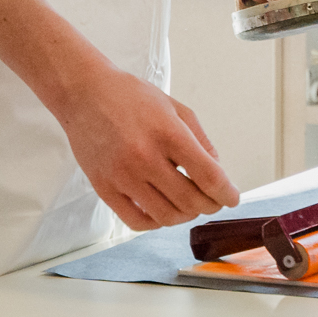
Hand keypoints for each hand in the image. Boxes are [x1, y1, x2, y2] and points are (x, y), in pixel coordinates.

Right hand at [54, 65, 240, 228]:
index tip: (232, 197)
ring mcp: (122, 175)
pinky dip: (156, 222)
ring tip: (188, 204)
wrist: (85, 93)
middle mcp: (144, 157)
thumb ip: (200, 141)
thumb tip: (217, 173)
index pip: (208, 176)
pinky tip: (162, 210)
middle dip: (210, 204)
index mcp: (167, 132)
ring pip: (166, 216)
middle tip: (213, 200)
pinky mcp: (104, 188)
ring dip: (185, 215)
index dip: (226, 192)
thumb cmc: (131, 97)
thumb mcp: (175, 108)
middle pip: (190, 201)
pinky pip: (137, 221)